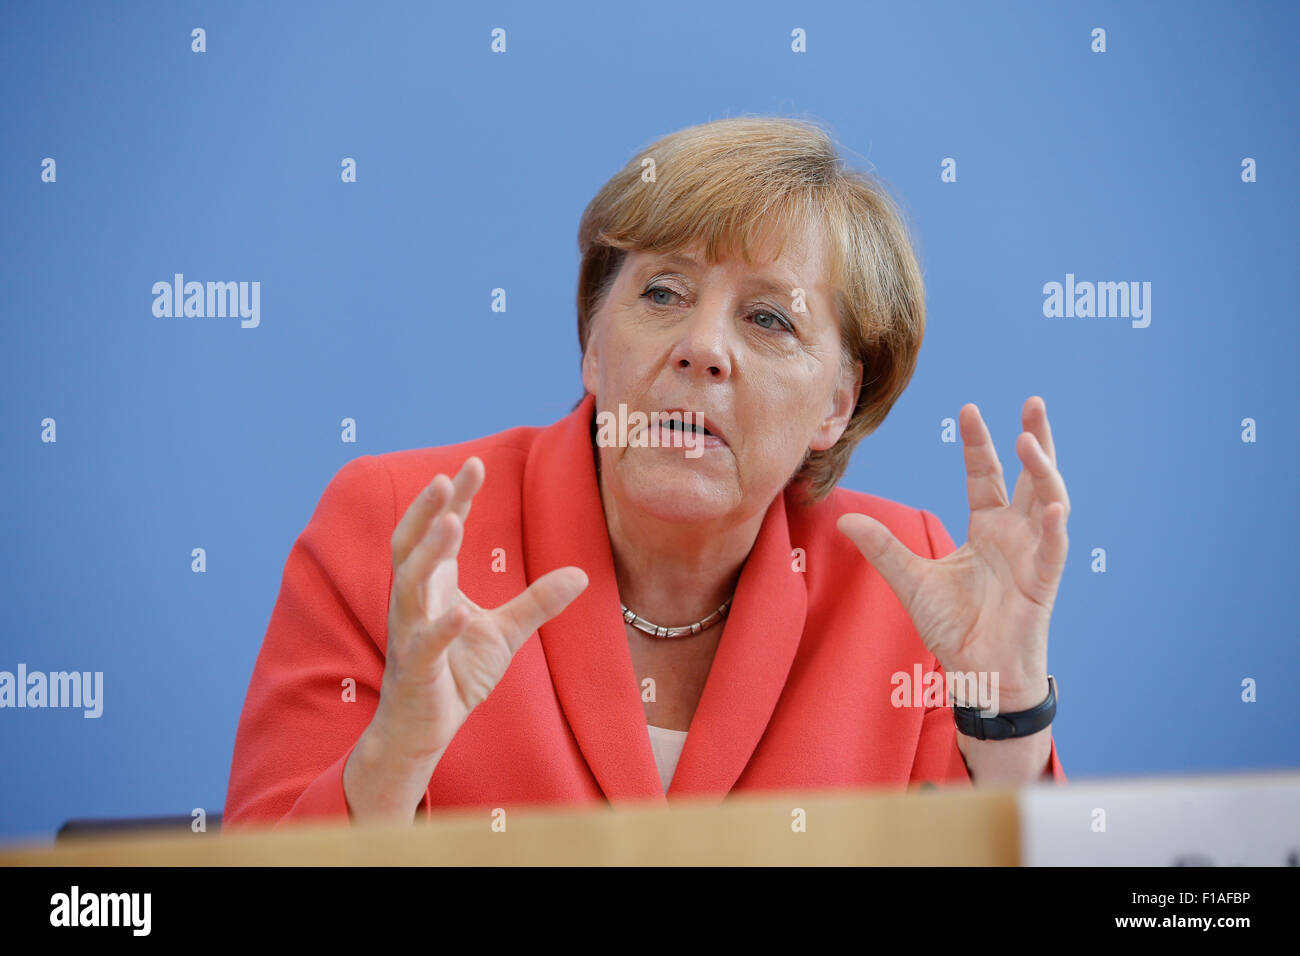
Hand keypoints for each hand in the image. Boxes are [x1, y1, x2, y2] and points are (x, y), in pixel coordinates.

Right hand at [346, 456, 586, 819]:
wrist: (424, 729)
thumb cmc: (456, 674)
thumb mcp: (506, 633)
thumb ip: (538, 601)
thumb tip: (581, 574)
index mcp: (432, 586)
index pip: (439, 531)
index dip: (454, 498)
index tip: (473, 464)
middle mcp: (414, 602)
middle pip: (411, 545)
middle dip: (427, 511)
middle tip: (446, 477)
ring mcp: (410, 634)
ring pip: (409, 586)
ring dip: (429, 553)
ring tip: (452, 522)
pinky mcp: (417, 669)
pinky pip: (425, 644)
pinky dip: (441, 627)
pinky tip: (461, 612)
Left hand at [837, 397, 1068, 710]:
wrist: (976, 674)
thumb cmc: (954, 629)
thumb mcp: (910, 580)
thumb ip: (883, 547)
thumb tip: (845, 517)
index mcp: (988, 530)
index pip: (985, 477)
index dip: (980, 445)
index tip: (970, 409)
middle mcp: (1015, 535)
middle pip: (1030, 477)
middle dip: (1035, 439)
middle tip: (1034, 402)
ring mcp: (1033, 556)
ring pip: (1049, 502)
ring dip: (1043, 471)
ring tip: (1031, 439)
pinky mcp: (1043, 584)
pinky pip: (1053, 550)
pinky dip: (1054, 528)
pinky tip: (1052, 505)